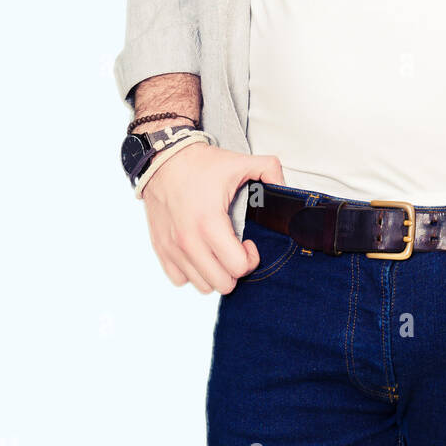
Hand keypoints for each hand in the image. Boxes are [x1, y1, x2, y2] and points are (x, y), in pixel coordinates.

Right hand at [141, 143, 284, 294]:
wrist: (164, 159)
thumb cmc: (200, 164)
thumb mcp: (241, 162)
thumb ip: (271, 171)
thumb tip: (285, 188)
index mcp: (209, 222)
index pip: (238, 267)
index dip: (251, 258)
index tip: (249, 242)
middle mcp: (188, 240)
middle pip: (222, 284)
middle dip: (235, 269)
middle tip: (235, 249)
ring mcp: (172, 247)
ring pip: (202, 285)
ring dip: (215, 272)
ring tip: (218, 251)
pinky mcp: (160, 249)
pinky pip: (179, 279)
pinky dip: (192, 272)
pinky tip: (200, 253)